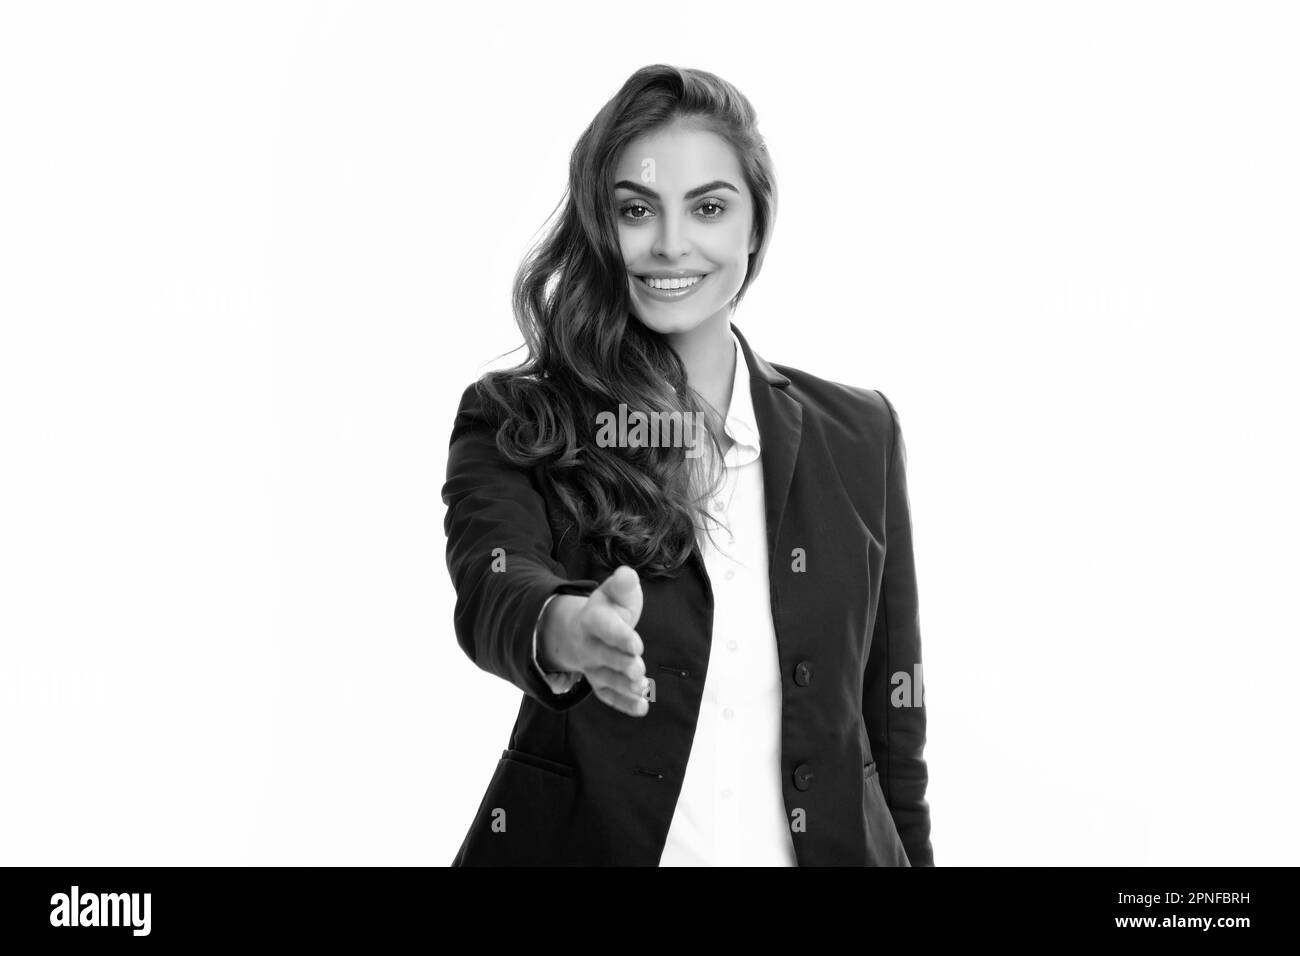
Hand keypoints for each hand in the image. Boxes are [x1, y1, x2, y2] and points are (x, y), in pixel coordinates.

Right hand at [538, 565, 647, 715]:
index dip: (620, 636)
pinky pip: (609, 697)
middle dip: (622, 664)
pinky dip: (624, 704)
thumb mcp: (615, 591)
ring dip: (624, 686)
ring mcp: (593, 667)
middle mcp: (589, 646)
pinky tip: (642, 708)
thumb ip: (623, 584)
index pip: (605, 628)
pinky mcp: (601, 684)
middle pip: (604, 656)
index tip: (637, 644)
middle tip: (640, 670)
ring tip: (643, 687)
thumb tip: (627, 573)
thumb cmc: (608, 608)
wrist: (585, 629)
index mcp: (593, 619)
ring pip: (607, 679)